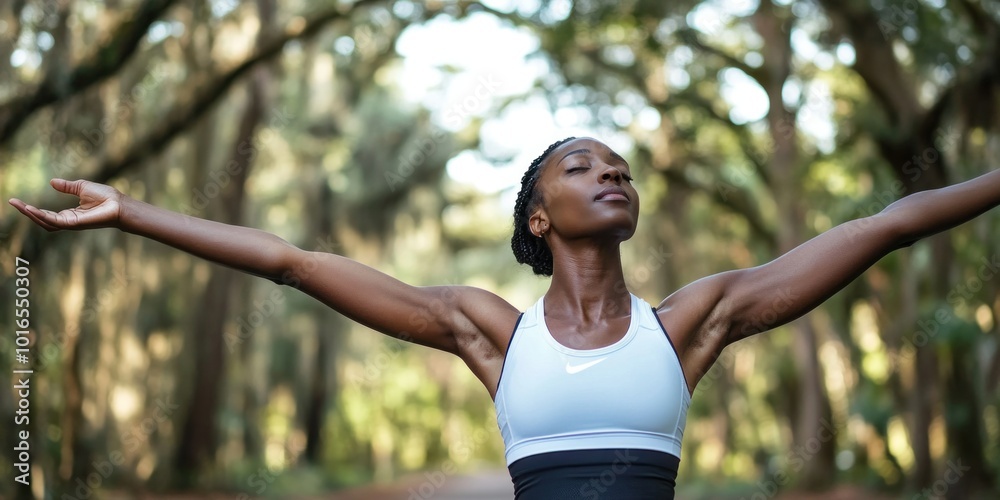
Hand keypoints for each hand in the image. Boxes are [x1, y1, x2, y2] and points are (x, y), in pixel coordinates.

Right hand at [8, 178, 124, 230]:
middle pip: (41, 219)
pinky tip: (31, 209)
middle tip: (12, 202)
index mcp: (69, 214)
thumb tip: (52, 182)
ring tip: (18, 204)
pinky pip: (53, 221)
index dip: (32, 209)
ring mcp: (70, 224)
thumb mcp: (82, 187)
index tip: (18, 201)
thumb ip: (67, 186)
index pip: (46, 214)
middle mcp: (68, 221)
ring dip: (30, 214)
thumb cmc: (106, 197)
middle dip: (26, 212)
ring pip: (45, 222)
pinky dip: (41, 215)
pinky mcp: (74, 223)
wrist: (119, 204)